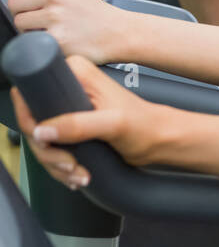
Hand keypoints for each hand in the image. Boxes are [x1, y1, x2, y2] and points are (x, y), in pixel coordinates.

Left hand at [4, 0, 124, 62]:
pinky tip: (53, 39)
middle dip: (21, 12)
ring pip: (19, 22)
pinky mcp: (56, 39)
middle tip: (37, 17)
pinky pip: (30, 40)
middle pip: (13, 3)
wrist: (116, 32)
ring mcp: (55, 17)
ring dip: (28, 29)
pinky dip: (38, 42)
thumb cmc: (92, 12)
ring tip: (47, 28)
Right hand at [10, 54, 174, 183]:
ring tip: (79, 173)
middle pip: (34, 121)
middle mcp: (68, 86)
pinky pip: (52, 148)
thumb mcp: (113, 124)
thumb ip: (78, 125)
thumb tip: (43, 131)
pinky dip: (60, 166)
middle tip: (69, 164)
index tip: (47, 142)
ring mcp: (68, 108)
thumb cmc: (145, 126)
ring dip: (55, 163)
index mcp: (75, 73)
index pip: (31, 93)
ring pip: (41, 139)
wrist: (159, 140)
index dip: (31, 122)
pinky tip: (77, 174)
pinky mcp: (72, 126)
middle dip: (48, 151)